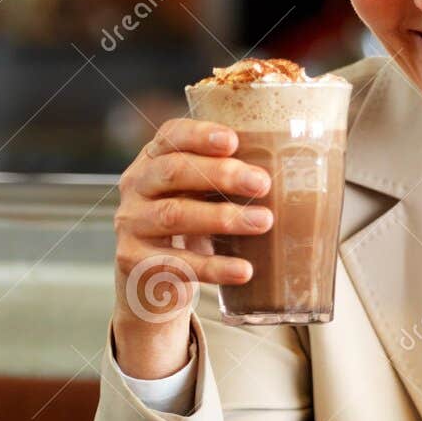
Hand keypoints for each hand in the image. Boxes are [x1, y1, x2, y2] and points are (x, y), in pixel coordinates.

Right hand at [111, 117, 272, 378]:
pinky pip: (179, 262)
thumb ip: (222, 179)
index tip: (234, 140)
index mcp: (151, 161)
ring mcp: (132, 225)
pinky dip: (216, 267)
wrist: (149, 286)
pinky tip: (244, 269)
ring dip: (224, 217)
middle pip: (174, 171)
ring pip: (176, 215)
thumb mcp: (196, 197)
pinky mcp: (136, 263)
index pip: (170, 136)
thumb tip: (289, 169)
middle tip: (263, 183)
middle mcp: (135, 188)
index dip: (200, 135)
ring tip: (263, 221)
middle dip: (221, 174)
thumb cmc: (187, 230)